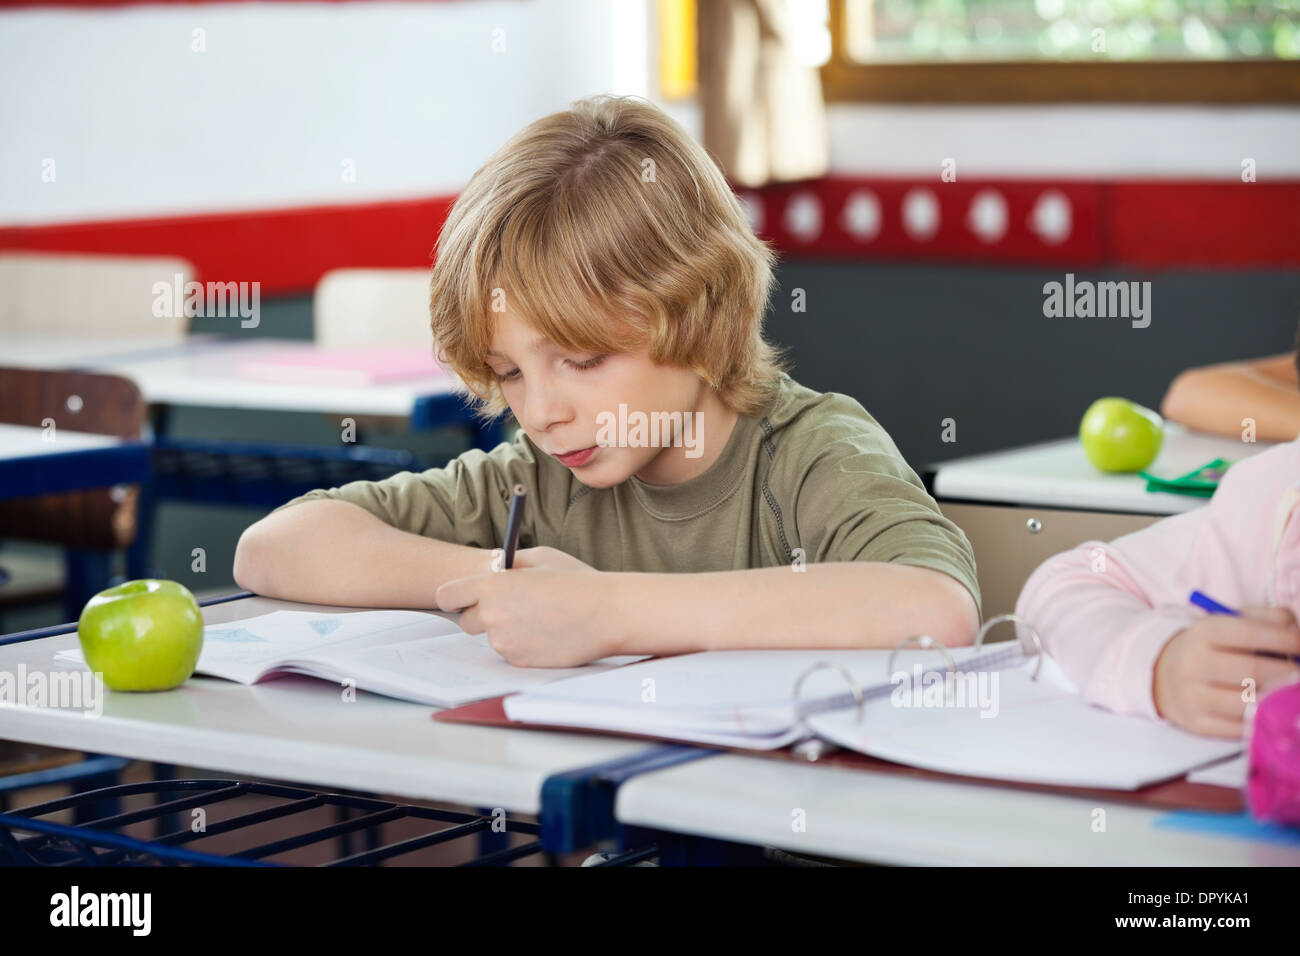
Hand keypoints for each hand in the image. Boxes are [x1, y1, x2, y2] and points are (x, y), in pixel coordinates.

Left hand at [435, 551, 613, 667]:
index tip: (468, 597)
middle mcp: (492, 616)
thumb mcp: (542, 557)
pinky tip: (548, 633)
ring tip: (540, 619)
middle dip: (483, 616)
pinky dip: (523, 646)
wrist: (607, 614)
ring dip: (507, 631)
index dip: (456, 597)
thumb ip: (510, 564)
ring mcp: (504, 642)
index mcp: (493, 586)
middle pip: (466, 622)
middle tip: (512, 608)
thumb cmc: (577, 581)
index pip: (446, 596)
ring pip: (492, 638)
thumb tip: (495, 568)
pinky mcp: (519, 662)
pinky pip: (511, 653)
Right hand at [1153, 606, 1299, 737]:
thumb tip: (1295, 631)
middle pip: (1252, 671)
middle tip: (1299, 674)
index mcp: (1203, 632)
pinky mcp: (1197, 724)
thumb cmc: (1209, 647)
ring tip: (1289, 693)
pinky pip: (1239, 729)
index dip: (1285, 640)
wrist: (1161, 675)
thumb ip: (1267, 619)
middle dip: (1288, 674)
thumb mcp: (1229, 623)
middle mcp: (1193, 663)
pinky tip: (1270, 710)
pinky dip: (1262, 721)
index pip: (1250, 634)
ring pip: (1247, 704)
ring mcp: (1192, 696)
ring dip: (1277, 700)